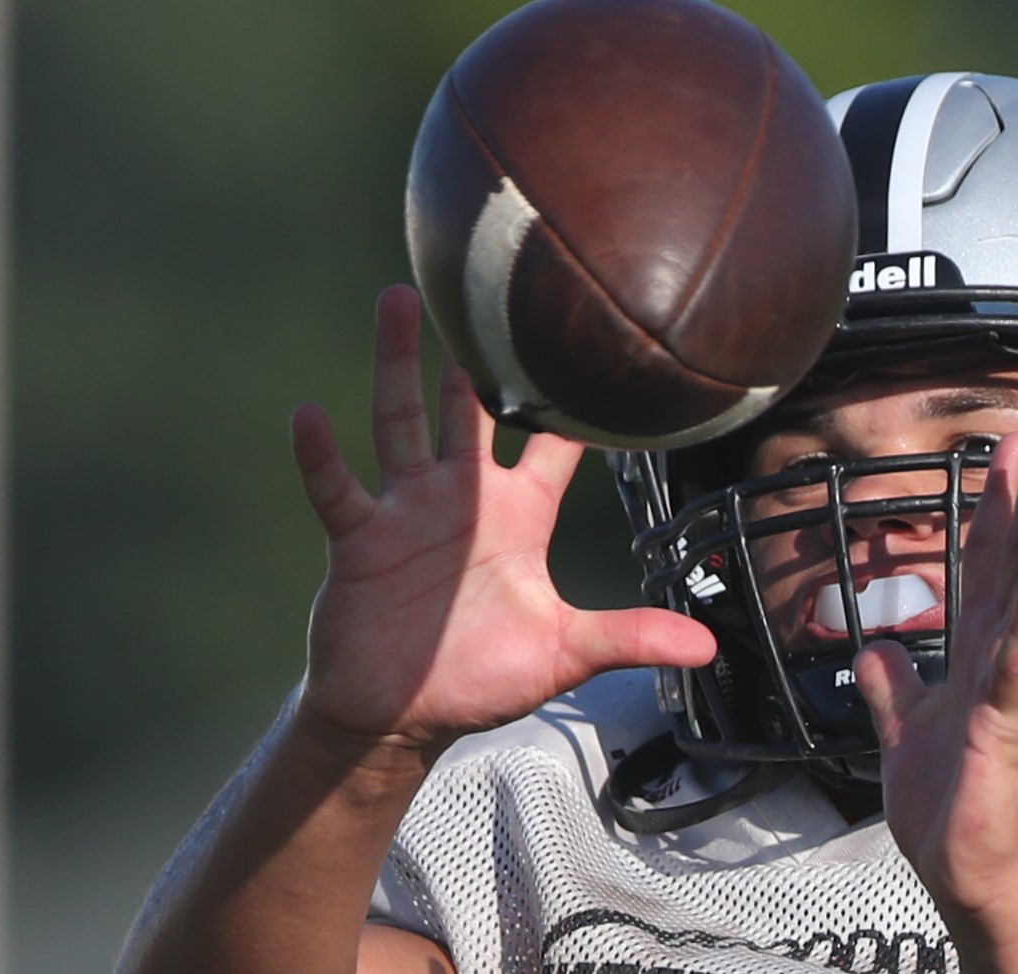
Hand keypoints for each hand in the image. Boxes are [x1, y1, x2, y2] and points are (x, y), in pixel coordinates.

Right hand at [290, 286, 714, 755]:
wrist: (401, 717)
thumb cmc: (481, 677)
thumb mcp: (565, 654)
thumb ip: (631, 637)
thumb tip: (708, 648)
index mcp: (520, 516)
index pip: (557, 445)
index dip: (575, 402)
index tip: (590, 340)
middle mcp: (463, 499)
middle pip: (470, 410)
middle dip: (473, 354)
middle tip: (482, 286)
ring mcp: (406, 512)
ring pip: (400, 421)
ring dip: (398, 365)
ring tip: (397, 300)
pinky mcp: (358, 539)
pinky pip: (337, 488)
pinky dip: (321, 455)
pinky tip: (309, 415)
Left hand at [854, 414, 1017, 971]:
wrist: (967, 871)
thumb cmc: (950, 809)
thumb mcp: (905, 730)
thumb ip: (894, 687)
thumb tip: (876, 651)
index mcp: (974, 653)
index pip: (985, 561)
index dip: (994, 503)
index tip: (1008, 449)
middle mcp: (999, 657)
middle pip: (1014, 556)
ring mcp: (1007, 685)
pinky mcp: (1006, 722)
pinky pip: (1017, 662)